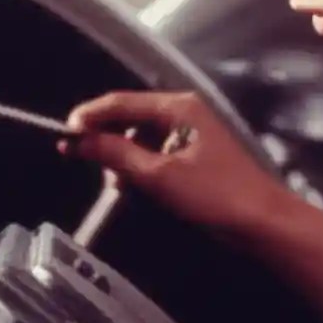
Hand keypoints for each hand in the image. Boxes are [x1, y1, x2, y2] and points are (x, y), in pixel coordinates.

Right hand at [60, 90, 295, 234]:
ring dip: (122, 156)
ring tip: (115, 182)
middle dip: (106, 138)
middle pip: (130, 116)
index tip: (61, 134)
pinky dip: (139, 165)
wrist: (260, 221)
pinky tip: (132, 186)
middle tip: (83, 161)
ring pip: (140, 136)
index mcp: (178, 106)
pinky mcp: (193, 153)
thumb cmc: (213, 194)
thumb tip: (78, 139)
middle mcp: (183, 111)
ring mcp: (190, 132)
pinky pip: (155, 151)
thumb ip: (116, 154)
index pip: (122, 102)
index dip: (90, 116)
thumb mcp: (158, 175)